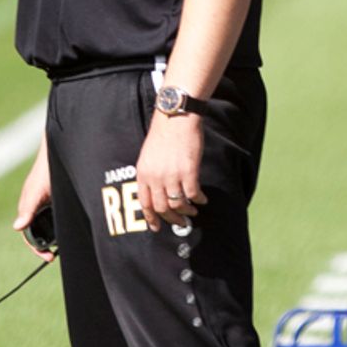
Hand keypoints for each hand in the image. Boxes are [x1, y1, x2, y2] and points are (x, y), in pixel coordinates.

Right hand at [11, 135, 53, 260]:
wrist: (60, 153)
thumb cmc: (45, 171)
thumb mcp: (36, 192)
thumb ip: (27, 209)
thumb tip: (17, 227)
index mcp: (27, 208)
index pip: (28, 235)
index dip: (36, 248)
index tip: (48, 257)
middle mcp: (35, 207)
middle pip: (37, 233)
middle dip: (44, 245)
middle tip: (54, 255)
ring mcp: (46, 204)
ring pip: (47, 226)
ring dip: (52, 237)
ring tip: (62, 245)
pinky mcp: (56, 201)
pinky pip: (54, 218)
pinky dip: (59, 226)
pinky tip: (68, 229)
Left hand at [134, 112, 205, 230]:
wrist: (176, 118)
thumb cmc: (163, 135)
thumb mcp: (148, 156)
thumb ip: (150, 174)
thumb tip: (156, 192)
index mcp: (143, 174)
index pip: (145, 203)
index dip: (151, 218)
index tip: (157, 227)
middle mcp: (155, 177)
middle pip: (162, 208)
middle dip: (172, 219)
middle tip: (180, 222)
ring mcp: (172, 176)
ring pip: (178, 204)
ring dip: (187, 211)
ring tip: (193, 211)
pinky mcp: (189, 172)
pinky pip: (193, 194)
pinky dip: (199, 200)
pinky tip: (203, 199)